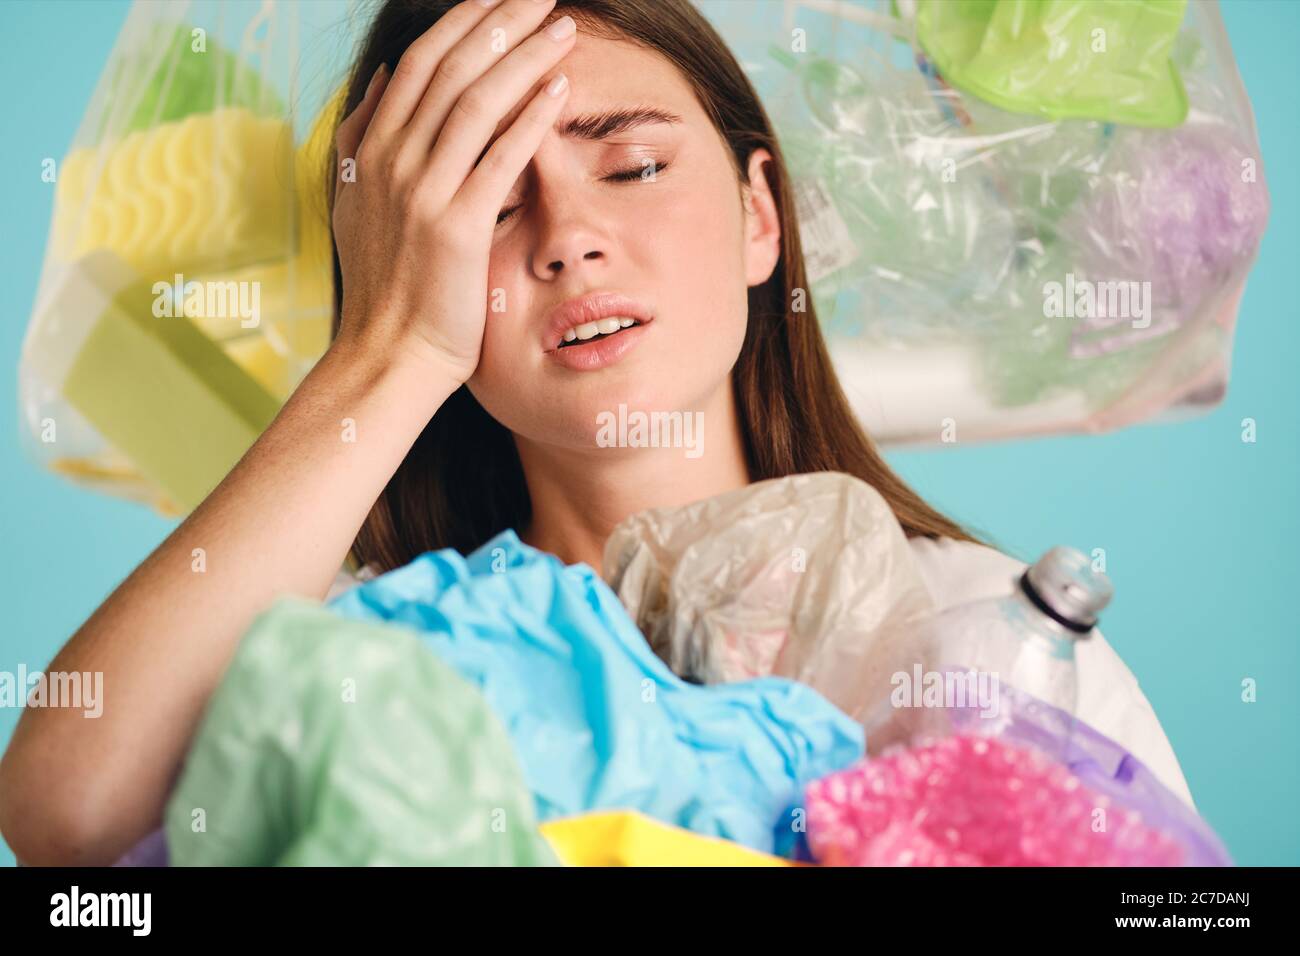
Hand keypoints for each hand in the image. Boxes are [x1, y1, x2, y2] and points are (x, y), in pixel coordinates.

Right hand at [330, 0, 574, 383]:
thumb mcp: (353, 203)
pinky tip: (559, 90)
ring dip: (525, 57)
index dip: (462, 22)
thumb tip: (378, 78)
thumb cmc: (382, 286)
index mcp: (370, 149)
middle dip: (501, 22)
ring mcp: (423, 192)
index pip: (419, 63)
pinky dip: (530, 118)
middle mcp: (392, 160)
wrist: (387, 354)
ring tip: (564, 28)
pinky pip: (500, 157)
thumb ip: (360, 137)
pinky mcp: (458, 227)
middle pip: (453, 68)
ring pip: (478, 101)